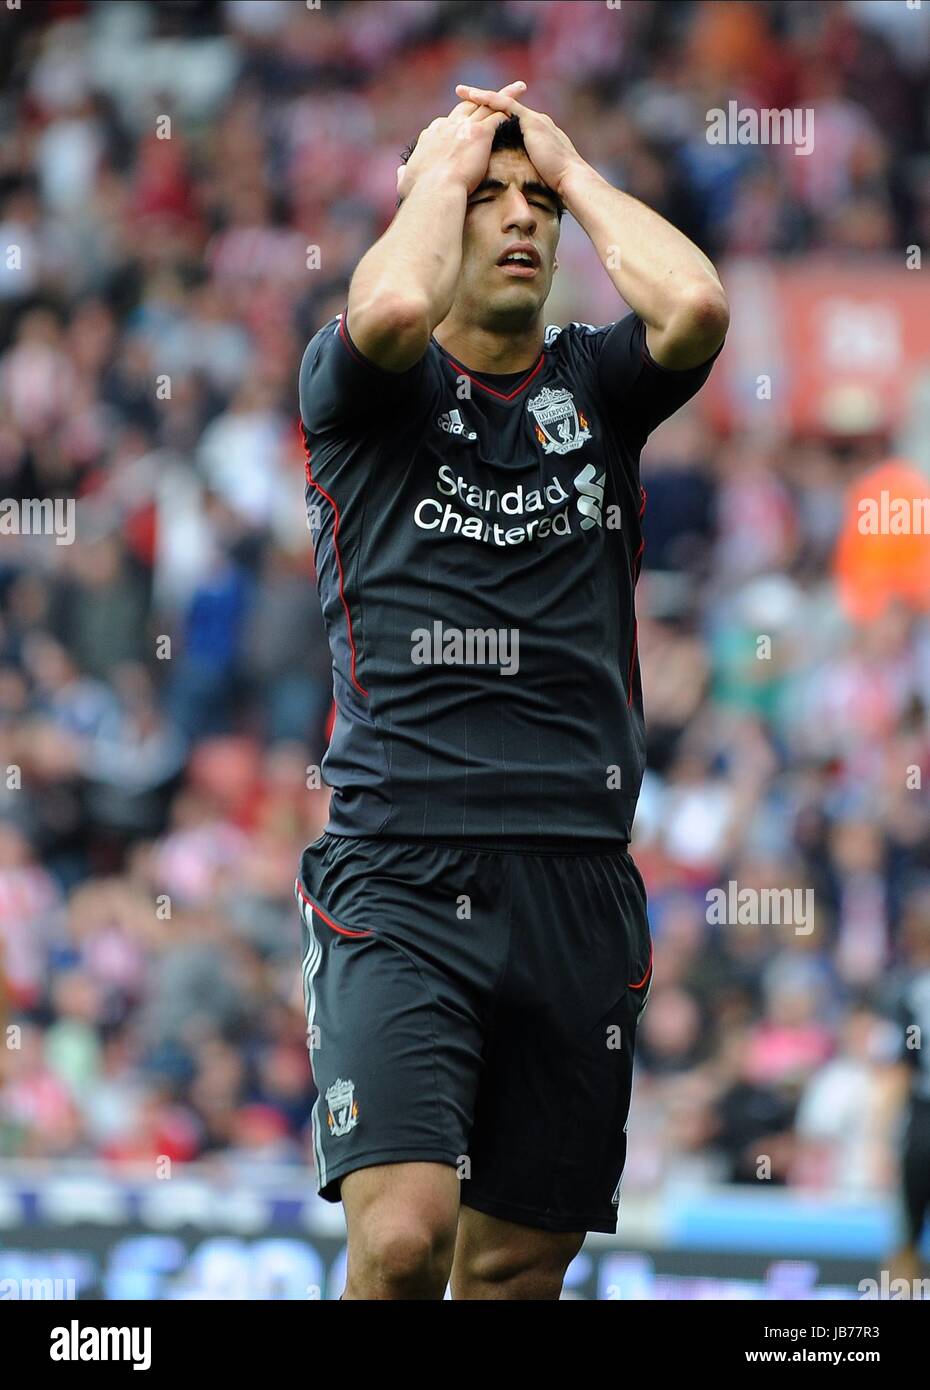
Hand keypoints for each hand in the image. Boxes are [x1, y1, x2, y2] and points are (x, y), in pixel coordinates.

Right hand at [395, 80, 527, 201]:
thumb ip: (405, 176)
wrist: (435, 192)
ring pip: (487, 104)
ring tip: (519, 88)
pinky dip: (511, 107)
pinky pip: (499, 115)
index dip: (455, 124)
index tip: (463, 124)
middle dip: (480, 97)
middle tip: (491, 92)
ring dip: (504, 95)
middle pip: (467, 106)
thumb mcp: (406, 182)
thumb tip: (402, 174)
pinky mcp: (480, 133)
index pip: (445, 125)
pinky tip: (522, 105)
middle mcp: (447, 126)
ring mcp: (464, 127)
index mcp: (431, 137)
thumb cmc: (420, 194)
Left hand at [453, 84, 584, 197]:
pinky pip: (506, 105)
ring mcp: (533, 119)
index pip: (507, 120)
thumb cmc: (555, 184)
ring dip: (479, 95)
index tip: (472, 118)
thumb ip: (523, 170)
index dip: (489, 117)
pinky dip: (490, 99)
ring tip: (460, 90)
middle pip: (501, 107)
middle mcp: (533, 121)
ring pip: (501, 101)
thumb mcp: (534, 173)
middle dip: (480, 101)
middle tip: (461, 94)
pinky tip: (474, 95)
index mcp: (534, 132)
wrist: (570, 180)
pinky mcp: (531, 121)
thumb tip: (512, 183)